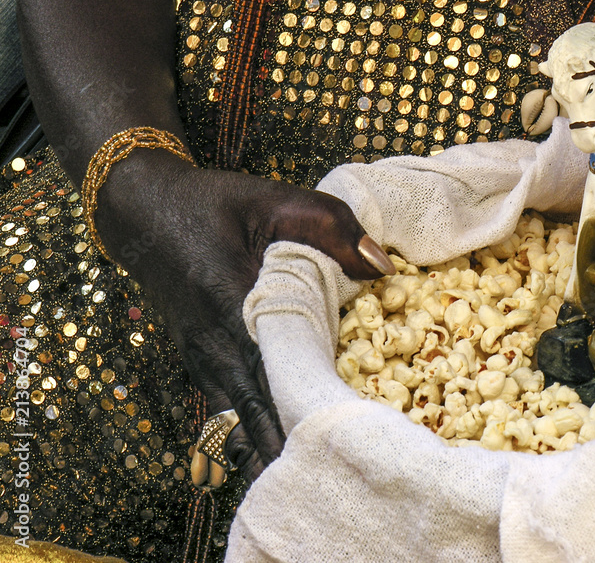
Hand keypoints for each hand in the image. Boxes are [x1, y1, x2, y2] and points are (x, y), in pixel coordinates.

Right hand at [95, 149, 393, 481]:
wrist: (143, 212)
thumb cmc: (216, 204)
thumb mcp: (277, 199)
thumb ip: (334, 229)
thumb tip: (384, 269)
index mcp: (231, 299)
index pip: (274, 365)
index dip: (307, 400)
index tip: (339, 430)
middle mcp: (212, 341)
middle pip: (258, 407)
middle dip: (296, 435)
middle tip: (338, 460)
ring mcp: (202, 356)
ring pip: (243, 415)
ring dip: (276, 435)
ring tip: (317, 462)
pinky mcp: (201, 361)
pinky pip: (233, 404)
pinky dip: (259, 422)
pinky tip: (286, 442)